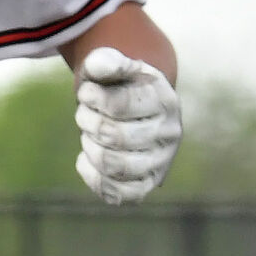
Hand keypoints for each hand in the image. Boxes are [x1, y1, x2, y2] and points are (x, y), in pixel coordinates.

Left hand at [74, 47, 180, 204]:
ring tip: (90, 135)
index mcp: (163, 99)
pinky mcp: (147, 184)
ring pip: (114, 166)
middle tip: (85, 112)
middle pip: (113, 136)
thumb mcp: (112, 66)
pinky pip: (120, 195)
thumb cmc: (117, 85)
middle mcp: (170, 133)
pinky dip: (94, 177)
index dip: (90, 97)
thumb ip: (104, 61)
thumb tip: (100, 66)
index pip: (118, 106)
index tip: (87, 92)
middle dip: (87, 121)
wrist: (132, 107)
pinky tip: (88, 158)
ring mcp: (161, 162)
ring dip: (89, 148)